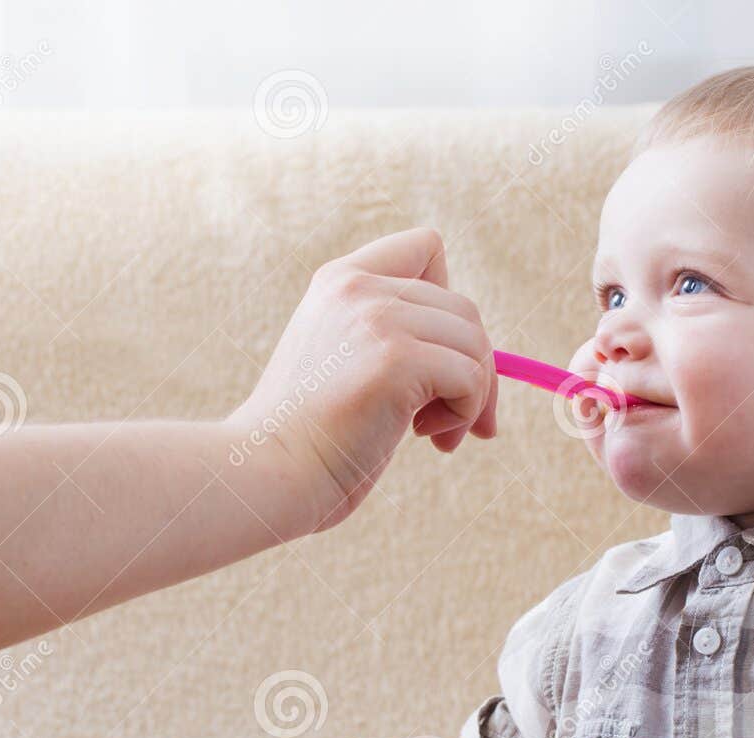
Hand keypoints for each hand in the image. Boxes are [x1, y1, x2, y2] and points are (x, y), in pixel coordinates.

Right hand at [229, 227, 496, 530]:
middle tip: (450, 422)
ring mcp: (377, 320)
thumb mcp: (344, 364)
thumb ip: (392, 339)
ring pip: (475, 344)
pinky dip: (466, 415)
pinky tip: (429, 439)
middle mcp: (359, 288)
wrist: (269, 474)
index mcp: (340, 280)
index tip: (435, 352)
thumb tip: (483, 360)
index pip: (426, 247)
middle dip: (474, 368)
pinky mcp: (397, 359)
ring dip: (471, 398)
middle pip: (464, 308)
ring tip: (434, 435)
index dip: (447, 299)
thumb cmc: (308, 439)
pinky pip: (472, 378)